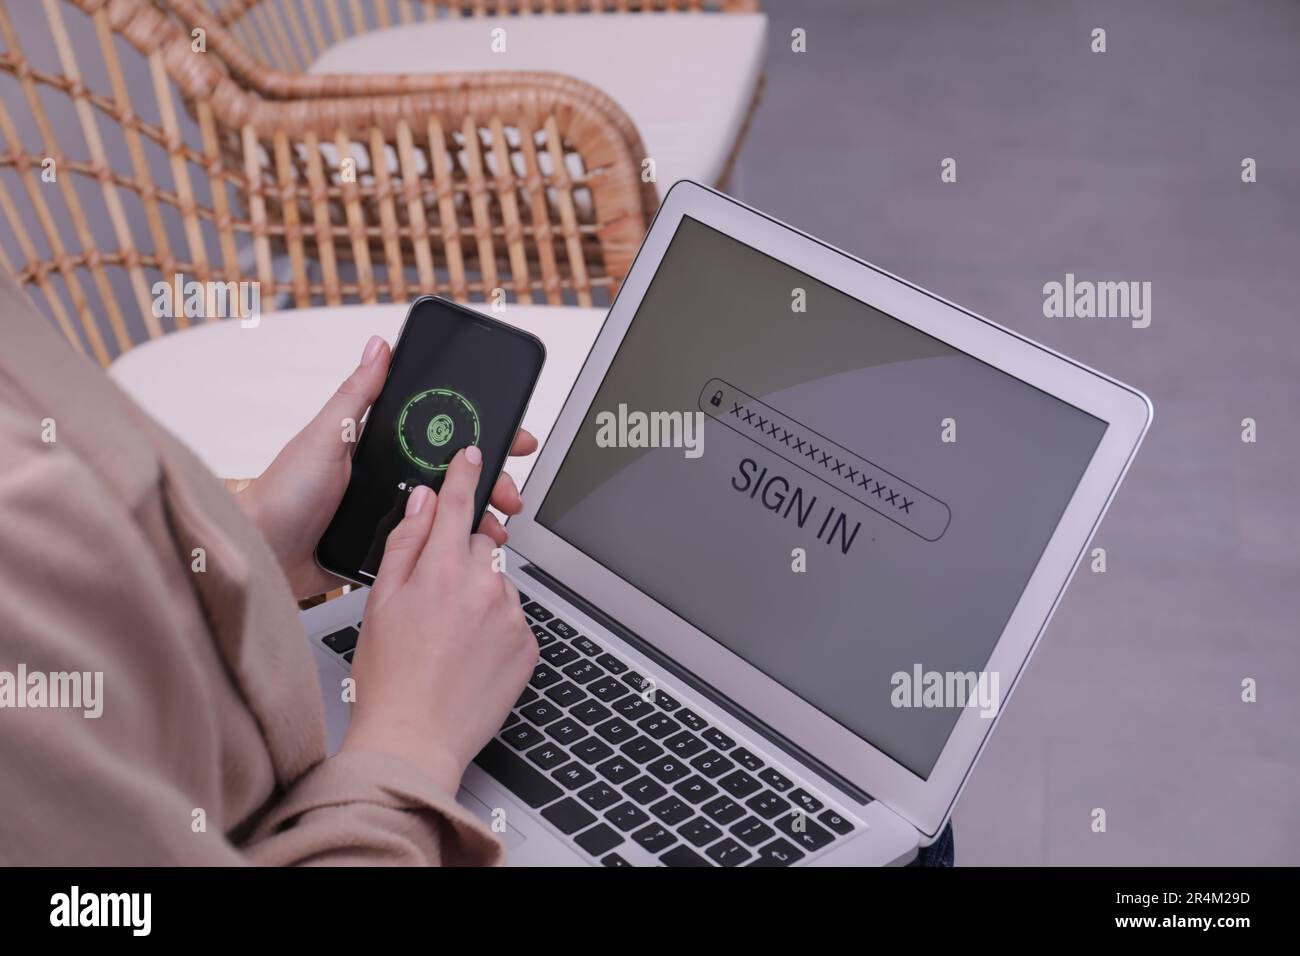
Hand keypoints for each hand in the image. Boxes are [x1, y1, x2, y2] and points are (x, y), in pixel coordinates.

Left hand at [237, 334, 538, 598]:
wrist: (262, 553)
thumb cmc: (283, 493)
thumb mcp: (325, 436)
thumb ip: (357, 395)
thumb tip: (379, 345)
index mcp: (379, 447)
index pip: (441, 436)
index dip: (479, 436)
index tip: (511, 438)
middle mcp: (389, 479)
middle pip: (453, 477)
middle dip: (489, 482)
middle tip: (509, 491)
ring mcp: (389, 516)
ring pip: (447, 515)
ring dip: (476, 519)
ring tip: (494, 528)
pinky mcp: (385, 550)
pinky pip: (427, 549)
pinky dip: (451, 551)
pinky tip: (468, 554)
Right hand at [340, 447, 536, 792]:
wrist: (415, 739)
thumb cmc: (389, 677)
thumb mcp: (380, 601)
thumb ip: (404, 543)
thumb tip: (422, 501)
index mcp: (441, 569)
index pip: (458, 503)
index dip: (464, 474)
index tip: (472, 455)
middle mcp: (483, 585)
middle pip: (478, 544)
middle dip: (459, 557)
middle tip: (432, 597)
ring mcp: (511, 615)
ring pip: (496, 583)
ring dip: (477, 595)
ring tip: (447, 637)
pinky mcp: (529, 645)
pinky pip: (513, 618)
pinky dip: (495, 627)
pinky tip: (468, 654)